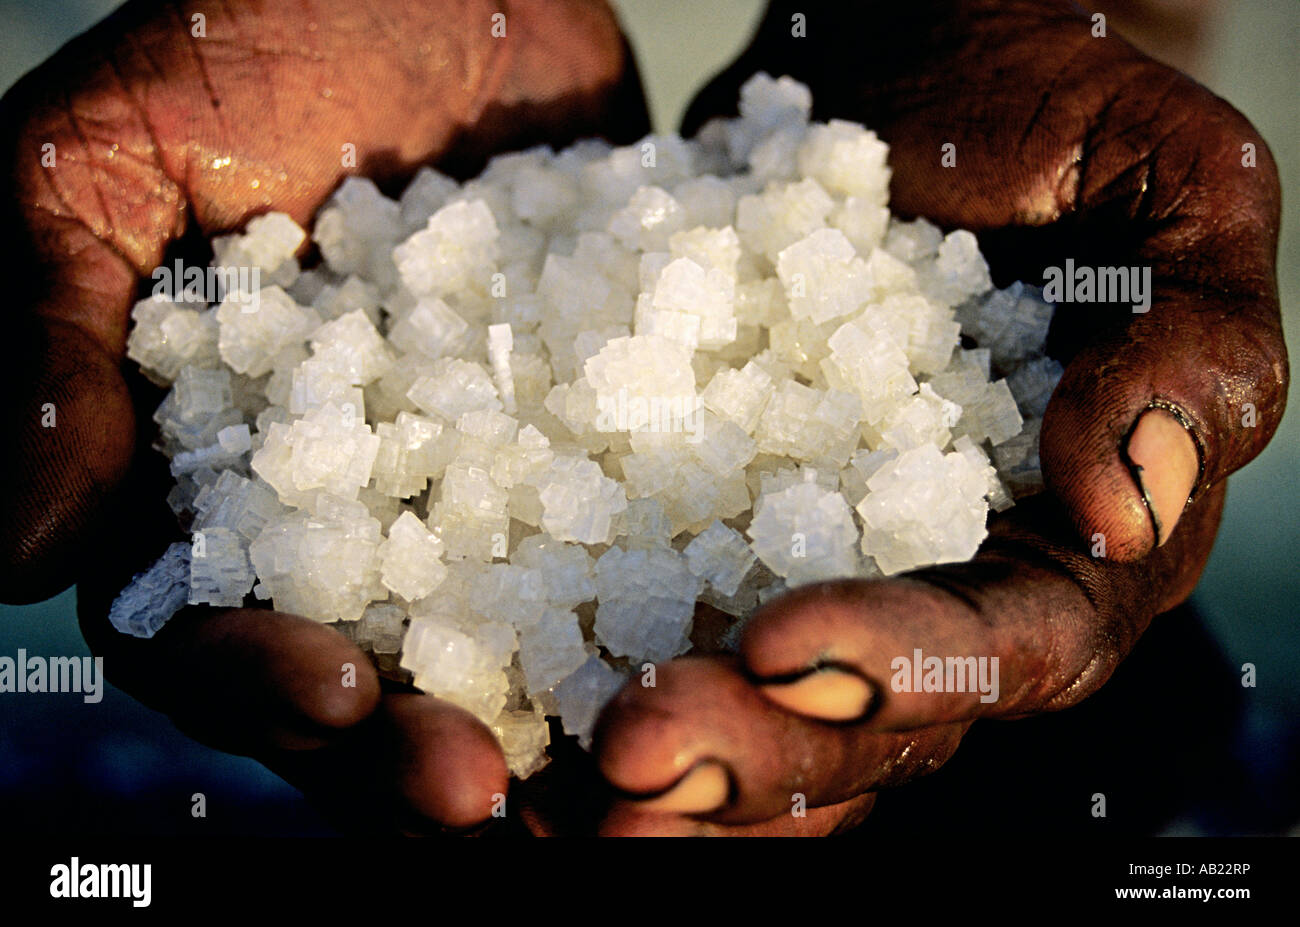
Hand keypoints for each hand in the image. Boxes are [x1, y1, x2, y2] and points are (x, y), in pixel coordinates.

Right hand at [0, 0, 648, 832]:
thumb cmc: (258, 31)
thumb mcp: (112, 163)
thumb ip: (55, 344)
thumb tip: (13, 559)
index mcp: (214, 478)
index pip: (214, 630)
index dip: (264, 682)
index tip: (338, 695)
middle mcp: (354, 508)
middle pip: (372, 677)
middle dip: (412, 746)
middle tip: (479, 795)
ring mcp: (486, 484)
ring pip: (503, 649)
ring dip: (543, 723)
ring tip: (603, 773)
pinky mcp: (598, 442)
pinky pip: (627, 550)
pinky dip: (653, 618)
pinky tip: (701, 663)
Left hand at [584, 0, 1284, 834]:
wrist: (909, 77)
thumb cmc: (1059, 118)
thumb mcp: (1170, 191)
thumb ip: (1192, 346)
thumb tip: (1124, 506)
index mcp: (1080, 540)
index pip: (1018, 641)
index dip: (909, 661)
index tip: (781, 643)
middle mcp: (955, 583)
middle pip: (879, 718)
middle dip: (762, 746)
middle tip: (636, 756)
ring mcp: (834, 565)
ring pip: (774, 710)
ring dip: (678, 758)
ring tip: (578, 782)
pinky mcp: (730, 527)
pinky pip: (674, 623)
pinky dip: (605, 671)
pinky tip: (525, 709)